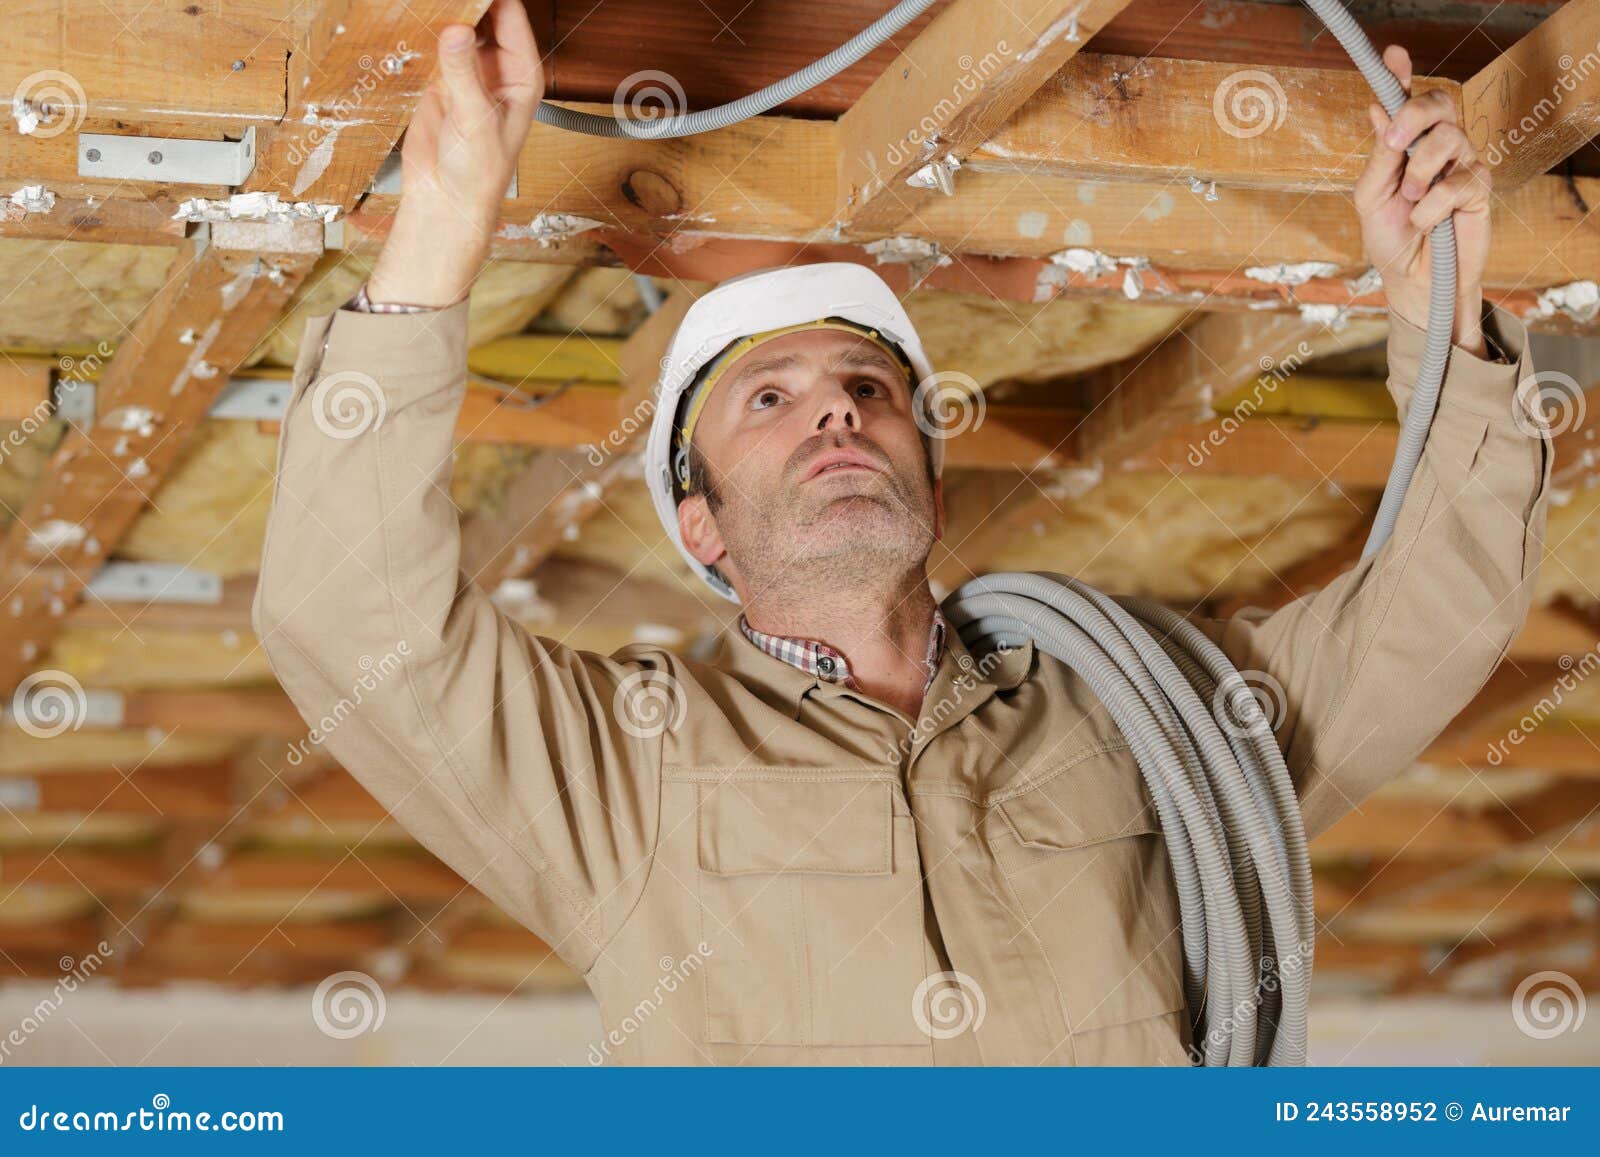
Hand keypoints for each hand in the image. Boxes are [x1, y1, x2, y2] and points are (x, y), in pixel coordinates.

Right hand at [368, 0, 543, 307]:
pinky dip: (420, 28)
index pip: (510, 15)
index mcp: (522, 74)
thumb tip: (458, 33)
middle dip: (465, 1)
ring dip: (441, 11)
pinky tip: (408, 17)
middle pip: (483, 13)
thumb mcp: (475, 121)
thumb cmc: (478, 173)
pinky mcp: (439, 76)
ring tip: (423, 4)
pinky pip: (431, 41)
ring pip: (456, 23)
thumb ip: (464, 74)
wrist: (445, 201)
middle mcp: (497, 67)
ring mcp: (467, 69)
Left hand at [1353, 45, 1491, 355]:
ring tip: (1410, 201)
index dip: (1402, 76)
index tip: (1393, 56)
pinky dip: (1433, 205)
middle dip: (1414, 115)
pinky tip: (1426, 222)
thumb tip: (1377, 110)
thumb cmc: (1390, 239)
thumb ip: (1378, 157)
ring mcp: (1462, 164)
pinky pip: (1460, 181)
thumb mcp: (1370, 199)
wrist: (1412, 281)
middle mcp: (1437, 147)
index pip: (1410, 100)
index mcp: (1407, 144)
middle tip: (1394, 144)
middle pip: (1440, 103)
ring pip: (1449, 138)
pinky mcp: (1480, 189)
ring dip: (1420, 172)